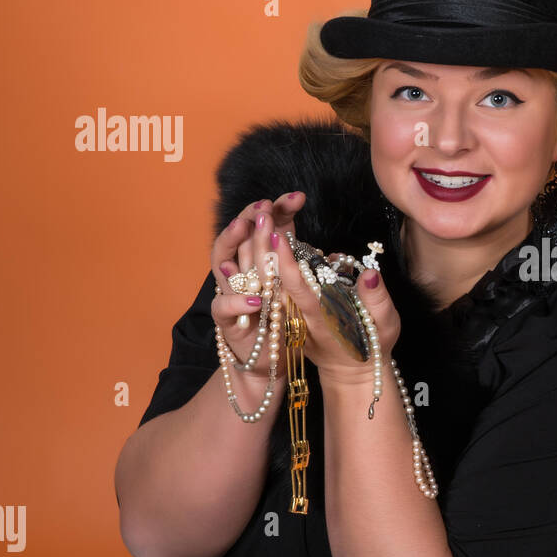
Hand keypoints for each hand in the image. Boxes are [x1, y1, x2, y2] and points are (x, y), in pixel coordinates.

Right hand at [209, 192, 307, 379]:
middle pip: (241, 233)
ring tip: (245, 226)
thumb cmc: (288, 321)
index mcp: (263, 260)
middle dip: (251, 216)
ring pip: (222, 259)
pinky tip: (255, 299)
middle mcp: (243, 271)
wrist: (272, 360)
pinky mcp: (226, 320)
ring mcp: (230, 292)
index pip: (265, 225)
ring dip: (233, 240)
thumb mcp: (303, 290)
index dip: (278, 209)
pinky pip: (224, 306)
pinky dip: (237, 302)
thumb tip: (335, 253)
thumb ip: (312, 269)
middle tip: (266, 204)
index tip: (298, 197)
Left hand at [249, 203, 400, 389]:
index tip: (277, 238)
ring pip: (271, 278)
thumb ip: (378, 300)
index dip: (287, 264)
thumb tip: (371, 273)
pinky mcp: (290, 308)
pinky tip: (272, 234)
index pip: (298, 288)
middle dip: (266, 247)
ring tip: (264, 217)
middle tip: (263, 216)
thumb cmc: (371, 346)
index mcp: (321, 317)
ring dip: (264, 249)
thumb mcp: (384, 327)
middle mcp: (299, 314)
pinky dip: (270, 257)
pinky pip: (276, 281)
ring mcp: (291, 312)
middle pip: (275, 280)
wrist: (350, 372)